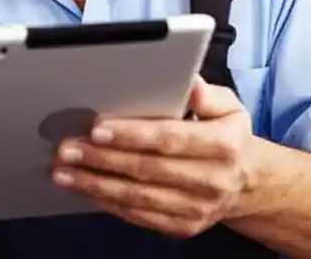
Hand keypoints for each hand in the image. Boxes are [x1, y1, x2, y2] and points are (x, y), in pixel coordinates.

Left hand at [52, 78, 255, 238]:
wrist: (246, 184)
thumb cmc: (227, 138)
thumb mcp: (229, 107)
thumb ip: (208, 94)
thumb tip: (190, 85)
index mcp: (224, 145)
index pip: (170, 139)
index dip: (131, 135)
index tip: (97, 129)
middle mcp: (212, 180)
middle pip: (147, 169)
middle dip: (102, 159)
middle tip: (68, 148)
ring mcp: (196, 208)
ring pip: (137, 196)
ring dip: (95, 184)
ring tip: (65, 171)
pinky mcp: (182, 226)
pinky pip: (138, 215)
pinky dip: (108, 203)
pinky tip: (85, 189)